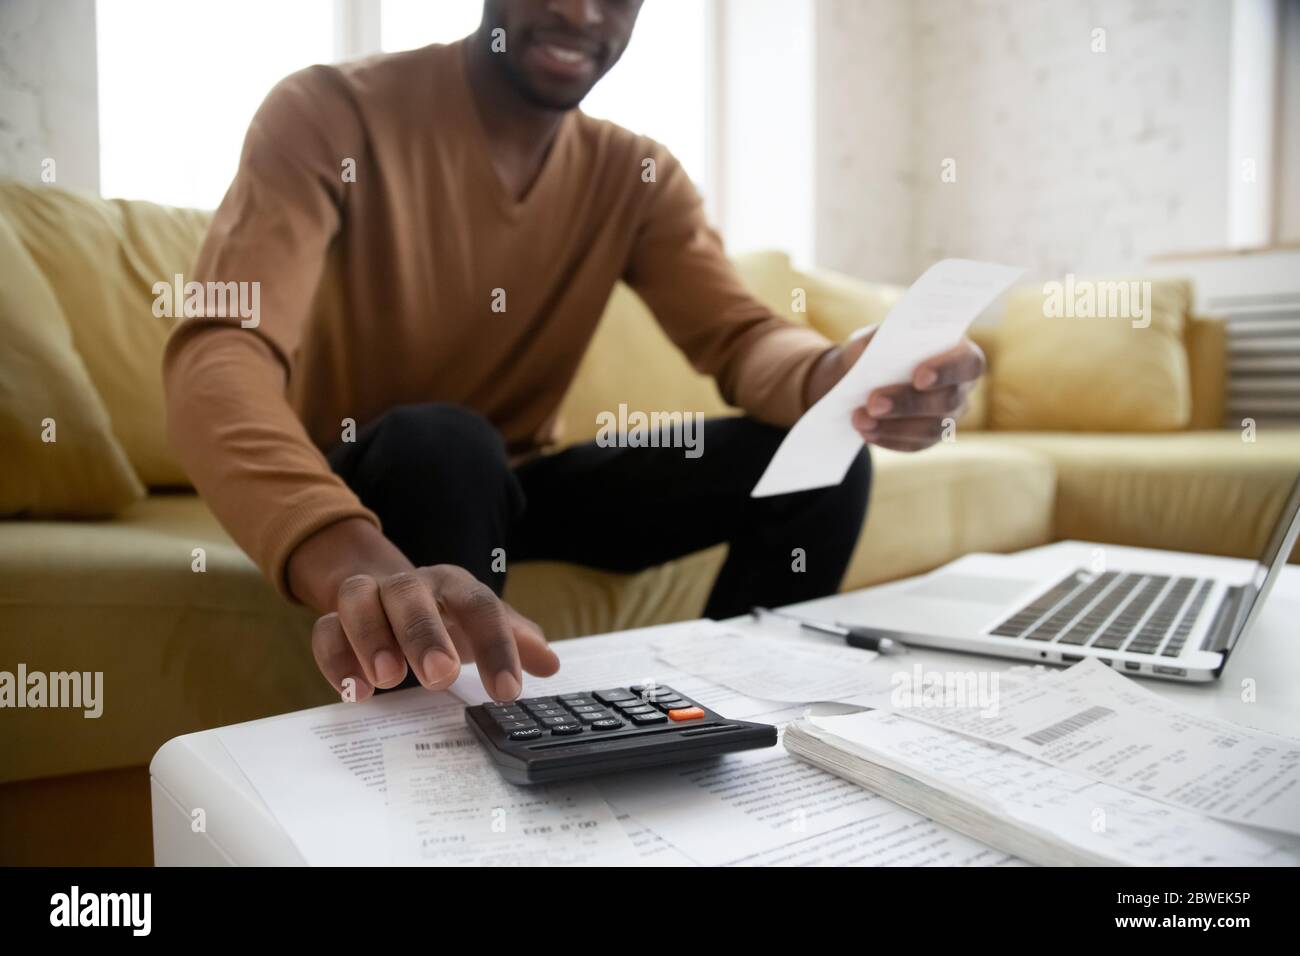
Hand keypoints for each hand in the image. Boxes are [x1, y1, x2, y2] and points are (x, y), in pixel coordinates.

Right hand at [311, 565, 559, 702]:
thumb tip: (550, 663)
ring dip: (372, 638)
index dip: (496, 647)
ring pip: (358, 599)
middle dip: (424, 634)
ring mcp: (367, 597)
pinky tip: (356, 693)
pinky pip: (325, 630)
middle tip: (440, 676)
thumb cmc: (447, 616)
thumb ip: (515, 640)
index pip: (479, 606)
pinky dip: (337, 659)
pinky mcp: (333, 619)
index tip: (507, 692)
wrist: (388, 592)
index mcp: (454, 585)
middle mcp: (409, 585)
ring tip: (390, 680)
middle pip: (411, 594)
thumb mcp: (482, 624)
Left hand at [804, 328, 984, 451]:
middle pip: (947, 401)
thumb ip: (880, 340)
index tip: (919, 377)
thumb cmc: (877, 349)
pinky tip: (865, 432)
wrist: (862, 376)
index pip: (968, 363)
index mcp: (959, 352)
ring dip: (892, 425)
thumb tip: (877, 353)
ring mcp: (950, 416)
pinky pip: (914, 443)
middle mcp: (961, 387)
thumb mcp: (876, 337)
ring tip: (860, 420)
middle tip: (874, 402)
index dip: (946, 371)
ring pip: (930, 428)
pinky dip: (888, 438)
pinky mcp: (930, 437)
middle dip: (908, 403)